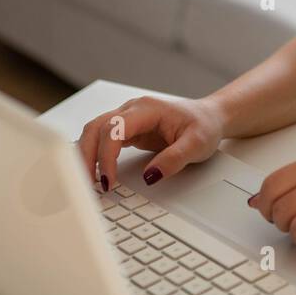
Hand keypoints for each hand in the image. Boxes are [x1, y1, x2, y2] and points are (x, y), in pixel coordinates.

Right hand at [77, 95, 225, 190]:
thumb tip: (149, 177)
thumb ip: (174, 160)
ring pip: (94, 132)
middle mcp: (132, 110)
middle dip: (86, 156)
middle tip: (86, 185)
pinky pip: (102, 140)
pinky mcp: (127, 130)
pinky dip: (94, 155)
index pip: (114, 129)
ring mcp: (128, 119)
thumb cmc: (204, 125)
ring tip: (86, 182)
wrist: (210, 117)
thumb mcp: (197, 144)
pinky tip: (93, 173)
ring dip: (86, 156)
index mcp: (147, 109)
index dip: (106, 156)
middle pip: (95, 128)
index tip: (108, 181)